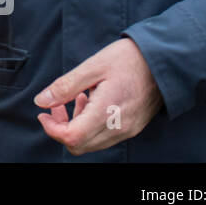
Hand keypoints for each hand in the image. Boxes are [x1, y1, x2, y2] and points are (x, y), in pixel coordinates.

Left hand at [34, 37, 163, 154]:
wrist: (164, 61)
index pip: (72, 137)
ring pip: (91, 143)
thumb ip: (65, 86)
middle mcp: (119, 127)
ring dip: (76, 126)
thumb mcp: (92, 67)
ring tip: (78, 98)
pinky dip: (91, 125)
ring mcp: (128, 130)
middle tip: (57, 105)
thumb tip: (41, 101)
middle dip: (61, 128)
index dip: (52, 129)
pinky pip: (104, 137)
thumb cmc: (128, 59)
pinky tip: (92, 102)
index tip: (44, 113)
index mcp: (107, 112)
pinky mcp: (133, 128)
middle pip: (79, 145)